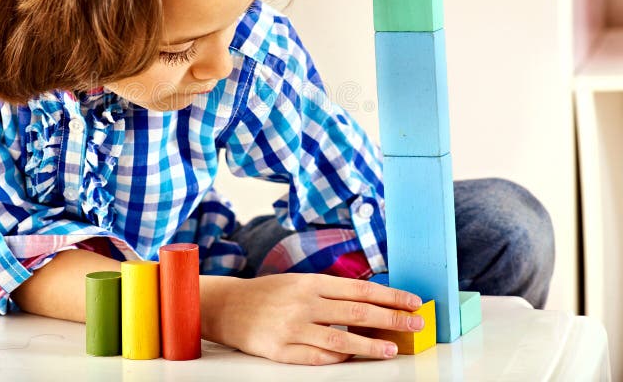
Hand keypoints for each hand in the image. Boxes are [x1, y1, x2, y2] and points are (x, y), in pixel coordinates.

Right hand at [200, 274, 423, 364]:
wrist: (228, 306)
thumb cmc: (269, 294)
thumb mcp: (299, 283)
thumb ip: (330, 293)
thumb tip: (370, 305)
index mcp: (311, 283)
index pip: (360, 289)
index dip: (390, 296)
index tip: (414, 302)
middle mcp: (304, 303)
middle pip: (357, 313)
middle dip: (391, 319)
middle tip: (416, 324)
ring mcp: (292, 328)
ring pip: (340, 341)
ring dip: (370, 346)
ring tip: (391, 350)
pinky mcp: (280, 351)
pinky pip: (316, 359)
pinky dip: (336, 361)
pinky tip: (352, 360)